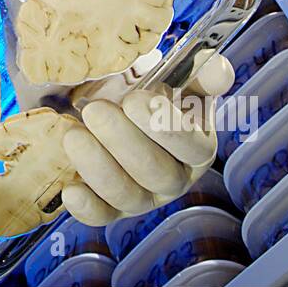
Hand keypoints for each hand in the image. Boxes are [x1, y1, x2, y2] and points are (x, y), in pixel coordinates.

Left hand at [60, 49, 233, 225]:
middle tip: (94, 110)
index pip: (192, 145)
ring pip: (129, 195)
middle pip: (157, 171)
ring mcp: (144, 197)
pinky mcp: (112, 209)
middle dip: (124, 141)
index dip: (167, 127)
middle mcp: (174, 178)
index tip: (135, 100)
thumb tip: (217, 71)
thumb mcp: (174, 79)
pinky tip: (70, 188)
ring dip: (99, 167)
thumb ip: (199, 75)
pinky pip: (102, 216)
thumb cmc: (146, 94)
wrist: (110, 109)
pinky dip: (87, 206)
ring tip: (73, 135)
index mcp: (196, 147)